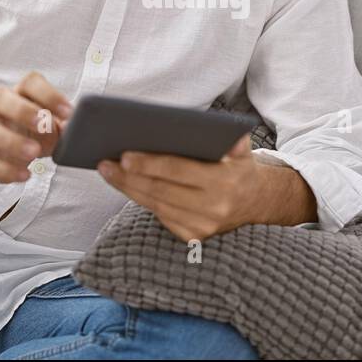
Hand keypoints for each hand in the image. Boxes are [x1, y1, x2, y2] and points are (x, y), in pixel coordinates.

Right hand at [0, 71, 72, 188]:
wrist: (3, 153)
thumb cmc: (35, 134)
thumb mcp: (52, 128)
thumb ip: (65, 126)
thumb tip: (78, 129)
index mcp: (21, 94)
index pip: (30, 82)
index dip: (49, 94)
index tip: (69, 113)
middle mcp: (0, 108)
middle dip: (22, 110)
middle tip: (44, 126)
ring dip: (11, 140)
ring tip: (34, 154)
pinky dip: (4, 170)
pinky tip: (25, 174)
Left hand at [97, 133, 255, 241]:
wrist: (256, 201)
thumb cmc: (239, 167)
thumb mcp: (242, 148)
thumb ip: (231, 136)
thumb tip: (208, 125)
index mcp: (223, 182)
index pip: (178, 171)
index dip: (149, 164)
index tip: (124, 156)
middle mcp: (213, 208)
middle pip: (160, 191)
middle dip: (129, 177)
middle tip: (105, 163)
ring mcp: (202, 226)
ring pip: (156, 206)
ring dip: (128, 189)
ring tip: (108, 172)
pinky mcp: (193, 237)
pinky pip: (161, 217)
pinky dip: (141, 200)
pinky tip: (126, 186)